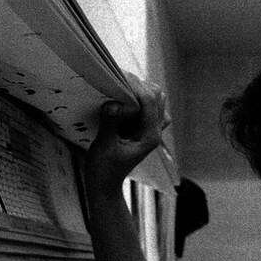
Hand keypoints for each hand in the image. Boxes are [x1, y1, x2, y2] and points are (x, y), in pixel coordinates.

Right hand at [82, 72, 169, 190]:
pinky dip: (138, 97)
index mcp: (149, 136)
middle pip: (157, 95)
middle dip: (138, 83)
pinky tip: (123, 99)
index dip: (134, 84)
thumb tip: (113, 103)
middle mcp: (155, 131)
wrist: (105, 185)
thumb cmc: (103, 170)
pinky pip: (148, 106)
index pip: (149, 100)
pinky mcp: (144, 129)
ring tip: (119, 87)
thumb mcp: (103, 147)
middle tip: (116, 79)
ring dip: (139, 89)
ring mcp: (151, 130)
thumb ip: (110, 124)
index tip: (116, 75)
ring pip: (155, 98)